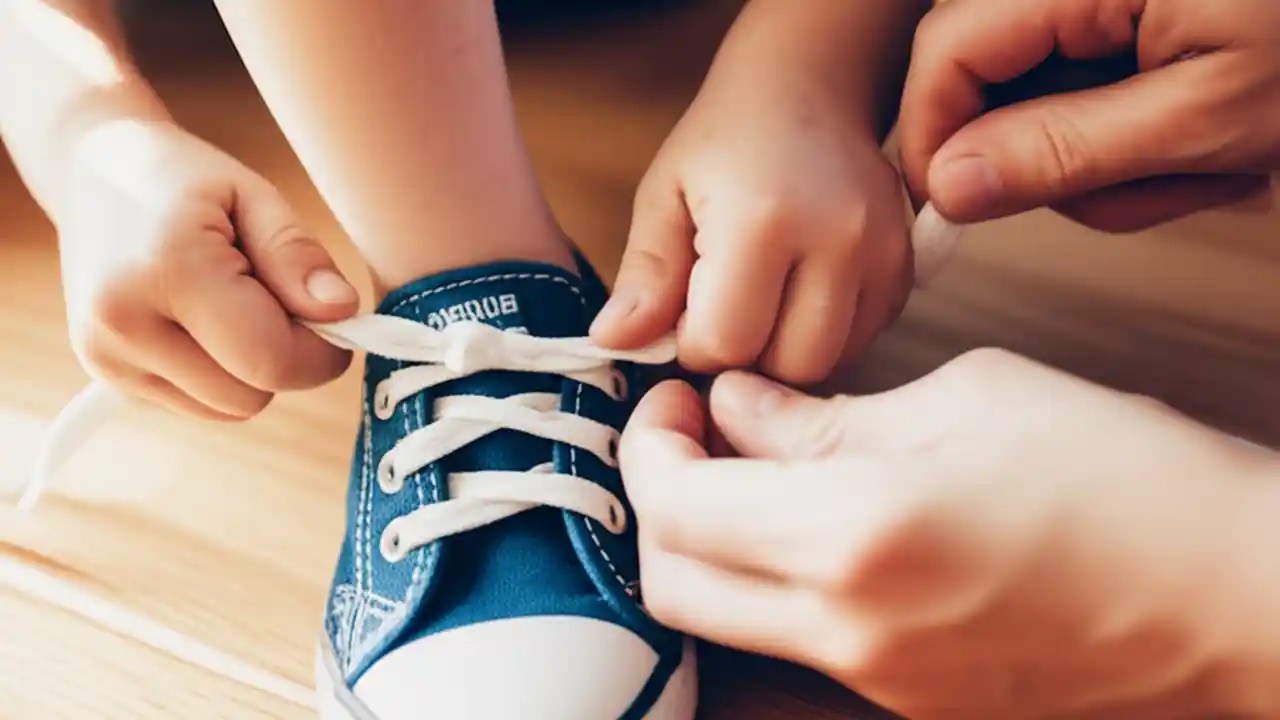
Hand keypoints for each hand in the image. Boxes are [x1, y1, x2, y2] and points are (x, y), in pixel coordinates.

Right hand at [59, 120, 356, 419]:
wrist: (92, 173)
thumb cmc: (183, 180)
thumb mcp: (253, 195)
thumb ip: (298, 257)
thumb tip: (341, 311)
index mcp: (168, 271)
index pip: (272, 360)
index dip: (322, 353)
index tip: (336, 321)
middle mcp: (124, 326)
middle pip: (252, 396)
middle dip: (283, 356)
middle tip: (270, 297)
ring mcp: (108, 359)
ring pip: (228, 410)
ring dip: (249, 370)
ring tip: (228, 304)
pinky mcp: (107, 378)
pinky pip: (199, 405)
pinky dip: (218, 374)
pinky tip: (201, 324)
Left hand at [591, 66, 911, 384]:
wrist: (806, 90)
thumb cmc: (722, 143)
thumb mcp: (663, 197)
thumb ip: (643, 276)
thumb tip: (611, 340)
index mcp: (761, 220)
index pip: (725, 344)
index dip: (693, 345)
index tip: (684, 313)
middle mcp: (834, 240)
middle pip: (784, 366)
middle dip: (742, 359)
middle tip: (721, 313)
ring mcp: (879, 254)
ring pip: (828, 363)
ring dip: (784, 355)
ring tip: (759, 305)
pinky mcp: (903, 267)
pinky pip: (861, 341)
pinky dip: (824, 338)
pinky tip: (797, 298)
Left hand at [620, 351, 1279, 717]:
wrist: (1233, 593)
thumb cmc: (1124, 476)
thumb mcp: (964, 400)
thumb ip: (822, 415)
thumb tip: (737, 408)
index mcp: (851, 536)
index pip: (676, 506)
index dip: (650, 444)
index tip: (676, 400)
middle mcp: (847, 628)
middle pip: (671, 584)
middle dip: (656, 504)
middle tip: (693, 436)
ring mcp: (876, 680)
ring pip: (726, 620)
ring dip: (709, 545)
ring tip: (754, 470)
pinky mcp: (908, 701)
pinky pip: (798, 640)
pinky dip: (773, 580)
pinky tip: (819, 520)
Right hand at [899, 0, 1279, 231]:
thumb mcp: (1207, 115)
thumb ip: (1062, 152)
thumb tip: (950, 184)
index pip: (946, 55)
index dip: (937, 140)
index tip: (956, 209)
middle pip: (983, 71)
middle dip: (1044, 150)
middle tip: (1138, 184)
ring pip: (1031, 81)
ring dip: (1096, 145)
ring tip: (1195, 154)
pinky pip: (1075, 66)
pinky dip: (1121, 115)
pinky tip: (1186, 121)